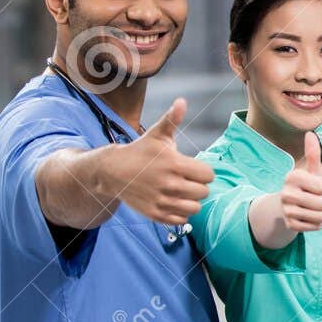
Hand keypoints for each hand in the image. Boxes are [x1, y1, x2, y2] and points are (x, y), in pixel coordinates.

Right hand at [106, 98, 214, 225]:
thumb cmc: (140, 151)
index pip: (209, 175)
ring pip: (195, 208)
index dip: (203, 172)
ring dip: (191, 201)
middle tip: (186, 180)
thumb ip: (172, 119)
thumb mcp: (157, 134)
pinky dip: (181, 213)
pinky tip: (173, 201)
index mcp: (175, 164)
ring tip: (181, 192)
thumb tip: (181, 101)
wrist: (113, 171)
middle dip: (198, 186)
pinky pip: (182, 220)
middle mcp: (170, 184)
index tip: (193, 169)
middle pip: (204, 192)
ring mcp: (162, 201)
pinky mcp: (155, 214)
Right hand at [277, 131, 321, 231]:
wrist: (290, 206)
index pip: (321, 187)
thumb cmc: (306, 185)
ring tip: (311, 208)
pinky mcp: (290, 225)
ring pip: (320, 216)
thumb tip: (310, 133)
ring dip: (321, 214)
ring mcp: (286, 210)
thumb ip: (312, 153)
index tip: (314, 186)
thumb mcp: (311, 170)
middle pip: (321, 203)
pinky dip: (316, 223)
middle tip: (313, 198)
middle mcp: (285, 193)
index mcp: (291, 177)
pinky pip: (315, 227)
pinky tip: (308, 217)